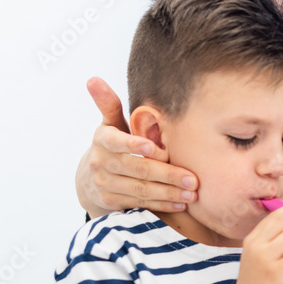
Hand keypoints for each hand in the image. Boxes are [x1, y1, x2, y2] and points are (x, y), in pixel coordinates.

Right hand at [76, 77, 199, 217]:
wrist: (90, 179)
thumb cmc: (112, 145)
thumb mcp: (110, 124)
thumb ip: (109, 104)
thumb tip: (94, 79)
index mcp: (103, 139)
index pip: (117, 142)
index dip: (134, 145)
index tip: (154, 149)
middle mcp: (101, 163)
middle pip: (138, 169)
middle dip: (167, 175)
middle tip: (192, 179)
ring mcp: (105, 184)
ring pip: (141, 190)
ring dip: (169, 192)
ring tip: (192, 193)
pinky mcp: (111, 202)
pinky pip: (141, 204)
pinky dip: (162, 204)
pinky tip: (181, 203)